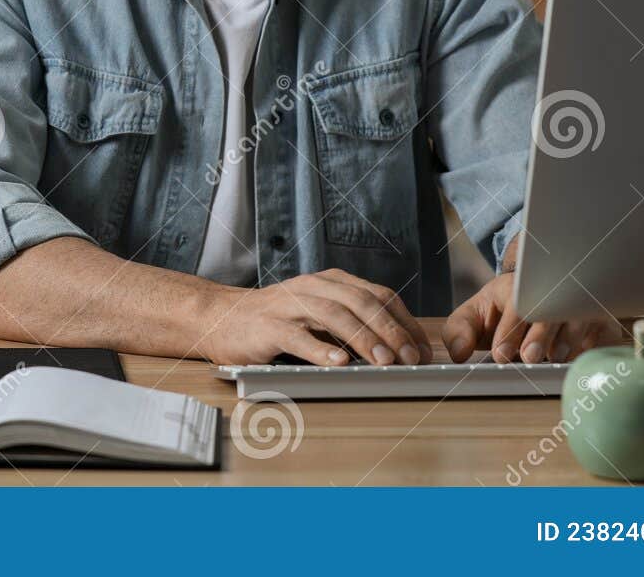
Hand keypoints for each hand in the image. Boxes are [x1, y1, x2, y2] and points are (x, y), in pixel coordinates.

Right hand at [198, 268, 432, 365]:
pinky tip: (338, 362)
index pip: (379, 295)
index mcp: (331, 282)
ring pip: (333, 315)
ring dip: (363, 338)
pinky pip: (297, 335)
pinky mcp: (268, 326)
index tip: (423, 350)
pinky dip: (320, 349)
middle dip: (390, 330)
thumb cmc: (275, 321)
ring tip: (383, 361)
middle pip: (361, 302)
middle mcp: (313, 287)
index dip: (404, 322)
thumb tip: (398, 350)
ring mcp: (289, 304)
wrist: (220, 318)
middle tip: (410, 358)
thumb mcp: (317, 313)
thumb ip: (350, 322)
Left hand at [442, 271, 620, 363]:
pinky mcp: (597, 320)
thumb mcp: (471, 316)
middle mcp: (550, 290)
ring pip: (580, 318)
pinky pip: (603, 330)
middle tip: (530, 358)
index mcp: (517, 286)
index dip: (510, 331)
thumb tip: (459, 354)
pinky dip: (593, 345)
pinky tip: (580, 357)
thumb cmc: (500, 311)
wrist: (531, 297)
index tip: (501, 354)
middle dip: (541, 335)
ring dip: (568, 341)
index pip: (517, 305)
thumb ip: (458, 332)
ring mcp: (577, 304)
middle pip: (551, 309)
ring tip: (554, 357)